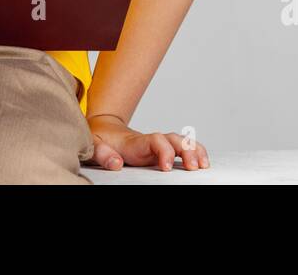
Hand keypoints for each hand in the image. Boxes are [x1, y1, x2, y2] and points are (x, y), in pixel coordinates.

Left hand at [84, 114, 210, 171]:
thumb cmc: (100, 139)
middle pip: (174, 139)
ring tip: (203, 165)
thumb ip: (103, 154)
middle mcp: (151, 141)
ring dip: (194, 150)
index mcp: (135, 142)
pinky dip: (194, 151)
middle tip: (193, 167)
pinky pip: (182, 148)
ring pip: (181, 142)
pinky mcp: (162, 151)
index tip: (166, 168)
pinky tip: (202, 161)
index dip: (164, 151)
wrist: (104, 129)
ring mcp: (158, 145)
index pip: (155, 140)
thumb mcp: (94, 145)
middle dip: (186, 150)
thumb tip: (116, 164)